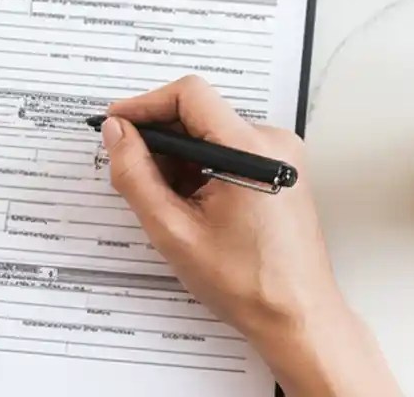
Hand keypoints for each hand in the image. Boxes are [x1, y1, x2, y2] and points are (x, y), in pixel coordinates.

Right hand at [104, 76, 397, 396]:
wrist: (297, 317)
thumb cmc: (247, 284)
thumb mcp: (174, 230)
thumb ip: (136, 175)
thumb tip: (117, 134)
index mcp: (251, 150)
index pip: (189, 95)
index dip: (145, 105)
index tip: (118, 125)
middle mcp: (272, 144)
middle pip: (199, 113)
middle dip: (160, 139)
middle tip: (132, 173)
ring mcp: (280, 158)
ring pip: (212, 134)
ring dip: (180, 159)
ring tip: (166, 203)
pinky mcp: (279, 172)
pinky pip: (229, 152)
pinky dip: (201, 169)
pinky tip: (190, 206)